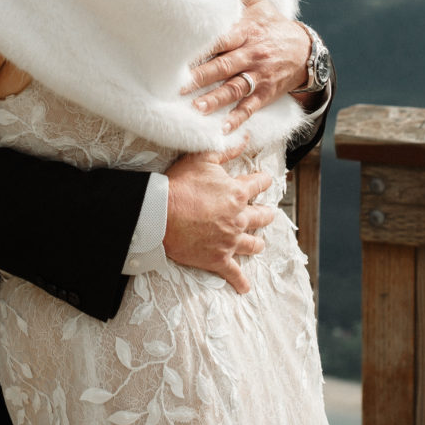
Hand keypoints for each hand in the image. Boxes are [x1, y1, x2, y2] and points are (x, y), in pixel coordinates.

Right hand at [162, 151, 276, 293]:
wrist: (158, 215)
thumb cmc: (178, 185)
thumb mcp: (202, 159)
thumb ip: (226, 149)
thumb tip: (244, 136)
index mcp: (237, 193)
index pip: (260, 184)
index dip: (263, 181)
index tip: (264, 181)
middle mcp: (239, 218)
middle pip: (263, 216)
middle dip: (265, 214)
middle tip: (266, 213)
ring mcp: (230, 241)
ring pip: (254, 244)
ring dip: (257, 242)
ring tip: (257, 243)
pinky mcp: (218, 259)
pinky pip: (234, 274)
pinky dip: (240, 282)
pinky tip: (244, 287)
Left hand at [184, 0, 309, 124]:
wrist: (307, 50)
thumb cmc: (274, 25)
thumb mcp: (259, 4)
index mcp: (246, 31)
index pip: (221, 38)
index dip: (201, 46)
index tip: (178, 52)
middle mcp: (251, 54)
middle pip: (223, 66)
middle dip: (200, 77)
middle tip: (177, 86)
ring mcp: (259, 75)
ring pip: (234, 88)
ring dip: (215, 99)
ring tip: (196, 109)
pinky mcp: (265, 92)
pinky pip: (250, 107)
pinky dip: (237, 119)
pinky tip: (223, 129)